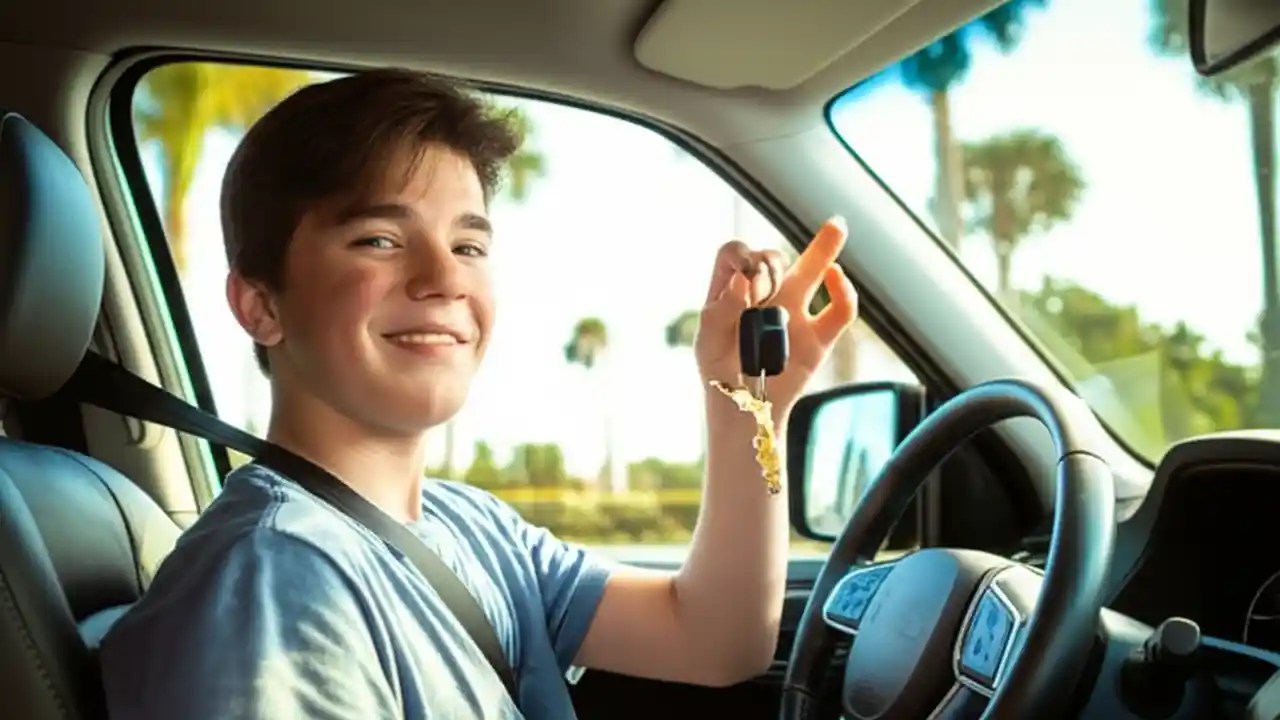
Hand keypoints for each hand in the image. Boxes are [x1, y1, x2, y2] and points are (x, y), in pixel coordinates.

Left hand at [695, 217, 857, 413]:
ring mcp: (795, 312)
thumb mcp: (707, 343)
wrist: (743, 411)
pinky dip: (844, 292)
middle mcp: (765, 295)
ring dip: (824, 246)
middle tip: (760, 292)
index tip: (739, 285)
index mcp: (733, 290)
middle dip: (768, 264)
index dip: (739, 259)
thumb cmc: (719, 373)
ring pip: (814, 270)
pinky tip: (837, 277)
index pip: (736, 254)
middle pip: (773, 258)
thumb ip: (719, 311)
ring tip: (836, 226)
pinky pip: (841, 310)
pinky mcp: (819, 337)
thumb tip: (743, 280)